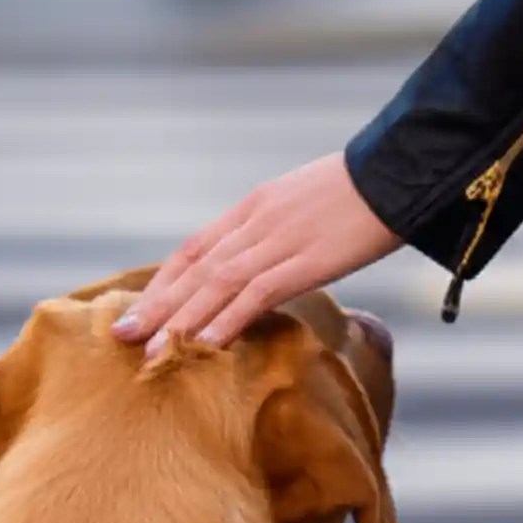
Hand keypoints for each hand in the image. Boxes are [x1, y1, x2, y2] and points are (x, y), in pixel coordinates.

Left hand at [111, 151, 402, 354]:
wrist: (401, 171)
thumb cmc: (365, 190)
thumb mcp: (310, 202)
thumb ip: (282, 228)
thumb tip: (272, 257)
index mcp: (255, 206)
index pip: (196, 247)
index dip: (164, 280)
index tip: (141, 306)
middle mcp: (256, 222)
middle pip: (195, 268)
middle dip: (157, 304)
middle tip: (122, 334)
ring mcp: (278, 240)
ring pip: (215, 284)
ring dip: (179, 320)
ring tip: (149, 351)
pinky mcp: (305, 260)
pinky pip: (255, 294)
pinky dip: (226, 321)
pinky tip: (206, 346)